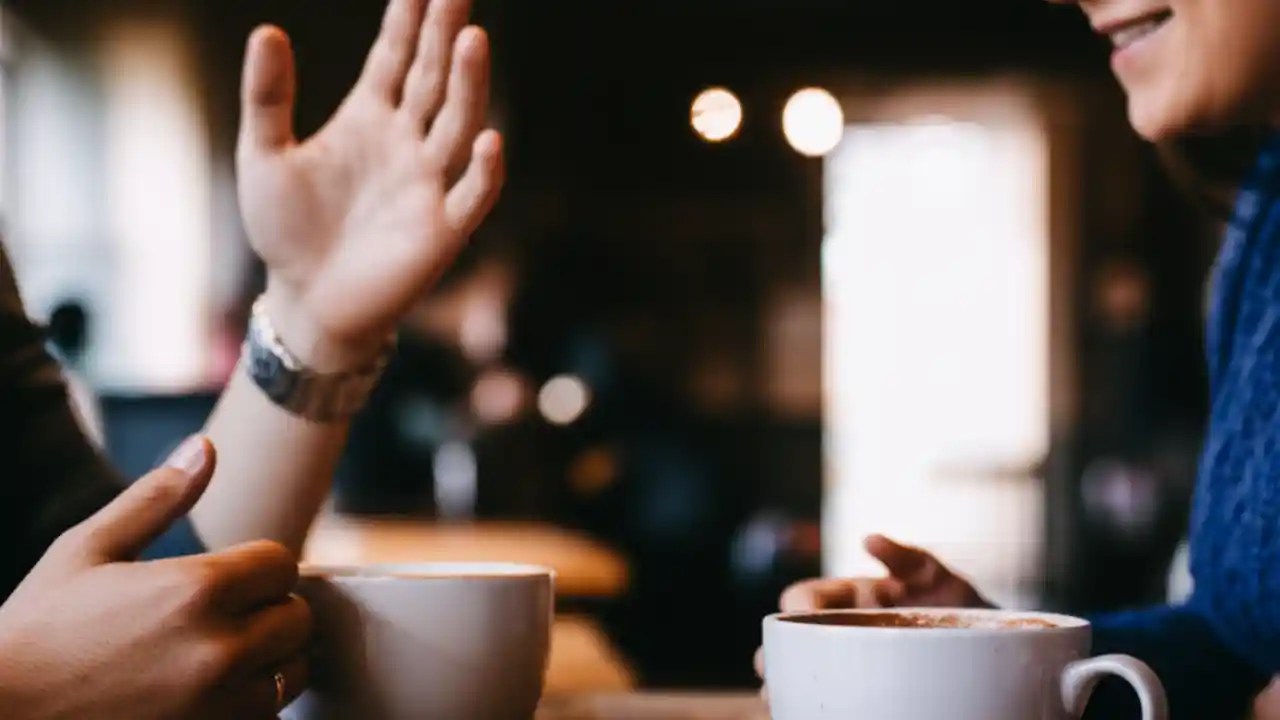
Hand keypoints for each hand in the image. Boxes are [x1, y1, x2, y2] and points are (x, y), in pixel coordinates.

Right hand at [0, 438, 311, 719]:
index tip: (228, 579)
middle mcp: (219, 650)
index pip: (281, 564)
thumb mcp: (85, 552)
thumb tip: (206, 447)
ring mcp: (219, 707)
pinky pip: (267, 716)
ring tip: (214, 658)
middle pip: (297, 618)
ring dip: (267, 661)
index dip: (257, 567)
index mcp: (195, 590)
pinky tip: (204, 695)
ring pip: (291, 672)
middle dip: (268, 611)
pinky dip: (248, 703)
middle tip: (221, 619)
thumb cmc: (35, 634)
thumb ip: (156, 498)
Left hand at [237, 0, 503, 369]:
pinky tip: (488, 138)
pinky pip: (470, 195)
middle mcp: (407, 143)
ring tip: (472, 39)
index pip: (395, 57)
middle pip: (433, 79)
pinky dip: (483, 170)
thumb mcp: (263, 156)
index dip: (408, 19)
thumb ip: (268, 97)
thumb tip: (266, 31)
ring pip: (456, 124)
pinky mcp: (441, 231)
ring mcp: (428, 184)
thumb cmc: (285, 232)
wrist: (306, 303)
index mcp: (369, 118)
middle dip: (445, 35)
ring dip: (467, 85)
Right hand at [755, 535, 989, 682]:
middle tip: (767, 670)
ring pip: (804, 672)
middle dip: (774, 653)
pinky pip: (832, 697)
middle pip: (792, 640)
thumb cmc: (962, 607)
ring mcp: (853, 662)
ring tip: (775, 699)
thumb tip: (868, 538)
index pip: (804, 598)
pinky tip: (800, 713)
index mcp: (851, 600)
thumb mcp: (938, 578)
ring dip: (787, 684)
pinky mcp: (865, 689)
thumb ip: (905, 557)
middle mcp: (844, 631)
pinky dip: (811, 704)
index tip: (790, 621)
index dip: (792, 607)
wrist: (995, 648)